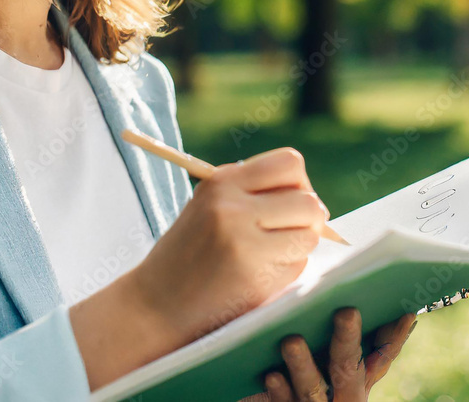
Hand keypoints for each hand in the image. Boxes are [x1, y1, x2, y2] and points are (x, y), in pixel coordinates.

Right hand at [129, 147, 330, 352]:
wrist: (154, 305)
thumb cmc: (189, 251)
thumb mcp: (209, 204)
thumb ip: (254, 191)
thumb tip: (314, 199)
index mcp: (222, 183)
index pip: (291, 164)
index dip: (299, 182)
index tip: (289, 199)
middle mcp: (234, 209)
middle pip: (309, 202)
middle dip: (308, 218)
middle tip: (289, 230)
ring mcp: (246, 246)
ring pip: (309, 235)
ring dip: (299, 245)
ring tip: (269, 253)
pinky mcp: (255, 280)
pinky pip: (297, 266)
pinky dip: (286, 269)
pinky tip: (257, 274)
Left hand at [241, 308, 417, 401]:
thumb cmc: (317, 374)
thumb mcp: (339, 359)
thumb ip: (354, 333)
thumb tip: (369, 288)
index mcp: (360, 377)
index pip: (384, 355)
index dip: (394, 336)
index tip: (404, 312)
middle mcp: (344, 394)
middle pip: (347, 367)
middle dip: (347, 340)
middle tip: (346, 312)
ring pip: (312, 387)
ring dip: (303, 365)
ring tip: (292, 341)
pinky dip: (279, 389)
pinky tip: (271, 373)